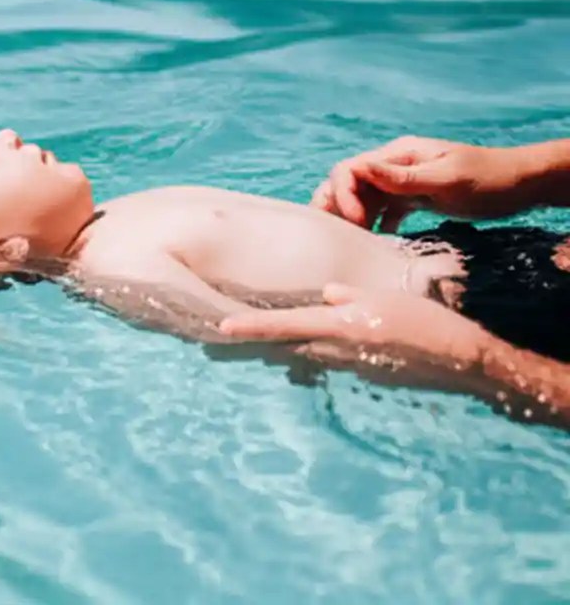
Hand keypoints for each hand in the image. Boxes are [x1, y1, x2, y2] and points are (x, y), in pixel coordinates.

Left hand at [218, 284, 488, 366]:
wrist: (459, 361)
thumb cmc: (423, 321)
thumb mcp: (383, 297)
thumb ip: (348, 296)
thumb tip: (325, 294)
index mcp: (337, 326)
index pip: (283, 327)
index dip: (251, 328)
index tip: (222, 328)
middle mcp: (334, 351)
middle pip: (281, 349)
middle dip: (249, 348)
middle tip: (212, 347)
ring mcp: (345, 368)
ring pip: (298, 359)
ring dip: (272, 354)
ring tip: (240, 350)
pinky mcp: (357, 377)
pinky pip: (322, 366)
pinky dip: (304, 360)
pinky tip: (295, 354)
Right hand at [311, 136, 528, 231]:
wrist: (521, 185)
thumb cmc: (487, 178)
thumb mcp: (445, 178)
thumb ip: (402, 177)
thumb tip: (359, 168)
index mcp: (398, 155)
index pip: (351, 170)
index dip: (343, 195)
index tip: (357, 222)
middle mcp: (393, 167)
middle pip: (349, 183)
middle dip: (334, 206)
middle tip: (331, 235)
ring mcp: (402, 184)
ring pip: (363, 199)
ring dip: (350, 219)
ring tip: (344, 244)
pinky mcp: (412, 200)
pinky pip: (382, 212)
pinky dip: (374, 227)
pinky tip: (373, 244)